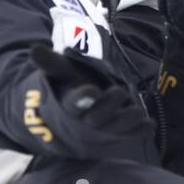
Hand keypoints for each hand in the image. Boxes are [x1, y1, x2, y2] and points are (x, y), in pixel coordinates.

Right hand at [30, 45, 148, 135]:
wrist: (74, 109)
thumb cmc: (68, 85)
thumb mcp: (60, 72)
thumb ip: (51, 63)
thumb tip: (35, 49)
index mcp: (68, 104)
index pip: (74, 104)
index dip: (83, 99)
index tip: (91, 90)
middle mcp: (84, 121)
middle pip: (96, 118)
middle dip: (108, 107)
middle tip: (120, 91)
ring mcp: (100, 130)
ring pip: (113, 129)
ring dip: (127, 121)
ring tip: (138, 112)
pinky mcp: (114, 135)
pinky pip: (127, 135)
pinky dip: (138, 131)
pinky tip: (149, 124)